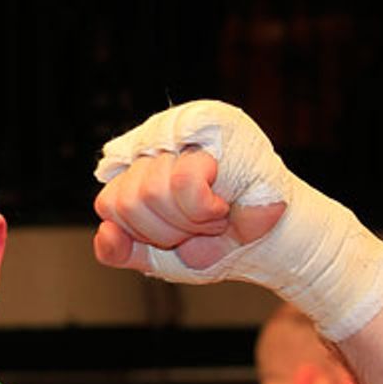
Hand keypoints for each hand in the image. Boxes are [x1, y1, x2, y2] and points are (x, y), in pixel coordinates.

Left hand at [93, 101, 382, 339]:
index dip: (144, 232)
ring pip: (152, 192)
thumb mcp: (162, 256)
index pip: (110, 203)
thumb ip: (122, 251)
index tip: (180, 235)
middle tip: (204, 226)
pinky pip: (183, 181)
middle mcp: (157, 138)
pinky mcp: (214, 127)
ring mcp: (185, 127)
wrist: (277, 246)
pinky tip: (224, 206)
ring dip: (191, 221)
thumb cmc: (221, 245)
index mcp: (139, 165)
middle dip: (169, 230)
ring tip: (217, 215)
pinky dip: (204, 210)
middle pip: (128, 199)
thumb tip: (105, 231)